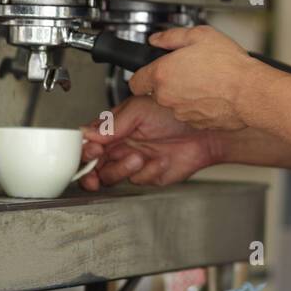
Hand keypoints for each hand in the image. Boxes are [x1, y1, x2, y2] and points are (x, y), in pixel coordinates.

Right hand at [78, 94, 224, 189]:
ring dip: (121, 169)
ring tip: (138, 157)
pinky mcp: (148, 175)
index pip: (89, 141)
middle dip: (91, 170)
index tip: (91, 151)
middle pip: (94, 164)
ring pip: (111, 176)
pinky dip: (148, 171)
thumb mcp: (140, 109)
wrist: (205, 131)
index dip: (84, 149)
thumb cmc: (176, 113)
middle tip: (95, 170)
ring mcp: (133, 161)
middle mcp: (121, 145)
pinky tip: (160, 159)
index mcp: (115, 126)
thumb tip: (88, 134)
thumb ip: (113, 123)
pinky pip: (137, 180)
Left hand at [127, 24, 257, 130]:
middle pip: (156, 92)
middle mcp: (168, 97)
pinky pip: (192, 113)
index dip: (143, 74)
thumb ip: (172, 37)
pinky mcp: (197, 123)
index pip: (134, 81)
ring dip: (185, 94)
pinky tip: (214, 93)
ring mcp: (182, 112)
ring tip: (206, 80)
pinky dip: (199, 105)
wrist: (250, 92)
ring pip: (175, 104)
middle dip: (169, 82)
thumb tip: (157, 40)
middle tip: (188, 69)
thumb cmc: (229, 65)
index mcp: (163, 74)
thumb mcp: (200, 35)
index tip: (152, 70)